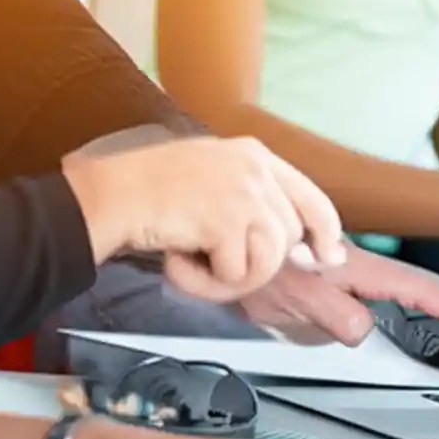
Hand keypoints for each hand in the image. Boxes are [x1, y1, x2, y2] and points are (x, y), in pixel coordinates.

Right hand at [63, 137, 345, 301]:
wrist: (112, 194)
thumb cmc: (150, 191)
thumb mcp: (213, 178)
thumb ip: (251, 200)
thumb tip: (297, 244)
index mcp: (255, 154)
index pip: (312, 197)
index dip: (325, 232)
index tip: (327, 257)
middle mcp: (256, 168)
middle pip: (289, 238)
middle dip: (258, 264)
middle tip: (214, 265)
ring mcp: (244, 192)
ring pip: (268, 260)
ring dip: (230, 277)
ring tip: (194, 265)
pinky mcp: (227, 219)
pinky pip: (236, 274)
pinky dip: (206, 283)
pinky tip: (179, 262)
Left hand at [238, 243, 438, 345]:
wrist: (229, 240)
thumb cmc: (258, 265)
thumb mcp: (298, 293)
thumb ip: (333, 311)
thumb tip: (365, 328)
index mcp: (352, 267)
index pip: (409, 286)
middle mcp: (349, 262)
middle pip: (403, 282)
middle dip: (435, 298)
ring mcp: (336, 262)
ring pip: (380, 283)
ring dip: (408, 296)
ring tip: (438, 312)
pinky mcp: (322, 266)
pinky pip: (357, 284)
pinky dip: (374, 295)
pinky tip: (377, 303)